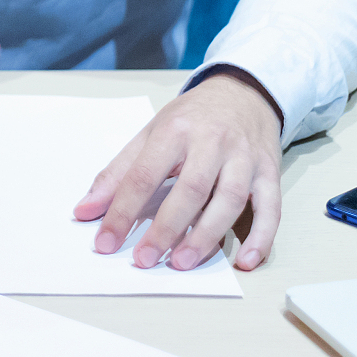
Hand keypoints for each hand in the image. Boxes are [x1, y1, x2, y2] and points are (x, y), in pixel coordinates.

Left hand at [74, 68, 281, 270]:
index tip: (105, 242)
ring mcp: (245, 159)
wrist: (242, 94)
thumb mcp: (150, 134)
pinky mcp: (270, 173)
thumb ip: (118, 173)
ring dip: (206, 236)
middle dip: (166, 228)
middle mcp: (213, 143)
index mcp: (175, 131)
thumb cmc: (190, 119)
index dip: (123, 211)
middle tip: (145, 259)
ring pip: (230, 200)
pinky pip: (271, 209)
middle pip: (191, 189)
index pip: (144, 175)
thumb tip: (85, 211)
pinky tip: (245, 262)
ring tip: (181, 263)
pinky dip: (262, 238)